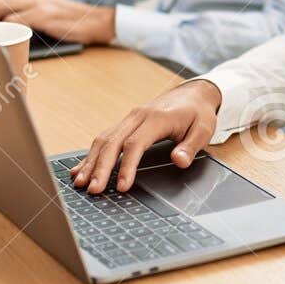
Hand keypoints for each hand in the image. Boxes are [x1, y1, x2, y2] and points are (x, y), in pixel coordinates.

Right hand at [74, 79, 223, 193]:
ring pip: (104, 139)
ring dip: (91, 162)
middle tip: (93, 190)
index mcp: (157, 118)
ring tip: (81, 183)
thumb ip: (191, 147)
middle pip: (113, 142)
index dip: (126, 167)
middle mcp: (138, 116)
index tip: (121, 187)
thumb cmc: (198, 113)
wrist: (194, 93)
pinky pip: (105, 138)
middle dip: (101, 168)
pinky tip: (80, 169)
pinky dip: (92, 154)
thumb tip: (179, 161)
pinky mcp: (126, 123)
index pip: (135, 144)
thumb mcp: (204, 129)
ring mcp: (129, 118)